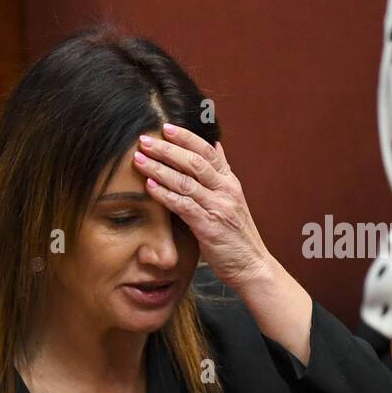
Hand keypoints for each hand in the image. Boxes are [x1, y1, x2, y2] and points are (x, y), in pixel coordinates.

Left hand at [131, 124, 271, 290]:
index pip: (208, 151)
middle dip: (167, 149)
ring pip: (186, 181)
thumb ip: (222, 173)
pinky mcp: (209, 226)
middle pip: (194, 161)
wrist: (251, 265)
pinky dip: (165, 194)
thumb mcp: (232, 199)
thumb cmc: (236, 235)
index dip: (186, 137)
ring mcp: (218, 207)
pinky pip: (184, 206)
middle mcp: (226, 190)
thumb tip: (216, 146)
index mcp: (230, 182)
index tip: (166, 127)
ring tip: (140, 159)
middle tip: (144, 140)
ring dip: (160, 169)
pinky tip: (150, 186)